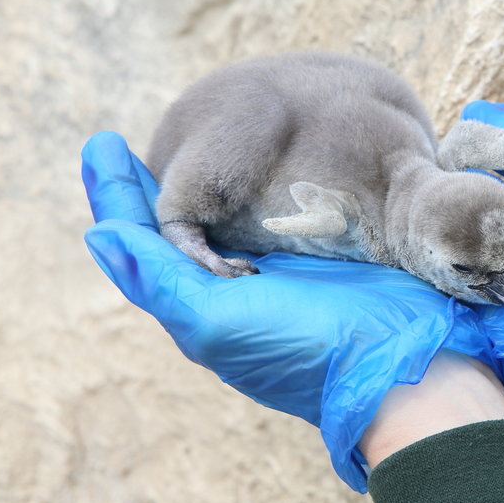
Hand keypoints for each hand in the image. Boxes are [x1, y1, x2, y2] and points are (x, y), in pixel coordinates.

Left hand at [80, 131, 492, 491]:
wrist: (404, 362)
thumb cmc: (305, 348)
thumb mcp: (216, 322)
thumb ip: (157, 278)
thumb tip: (100, 233)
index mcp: (203, 304)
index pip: (143, 242)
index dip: (117, 191)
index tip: (102, 140)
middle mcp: (236, 288)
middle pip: (175, 229)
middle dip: (148, 187)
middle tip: (122, 143)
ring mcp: (282, 270)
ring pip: (223, 219)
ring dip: (199, 185)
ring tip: (182, 147)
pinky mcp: (324, 254)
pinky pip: (276, 212)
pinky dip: (256, 186)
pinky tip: (258, 164)